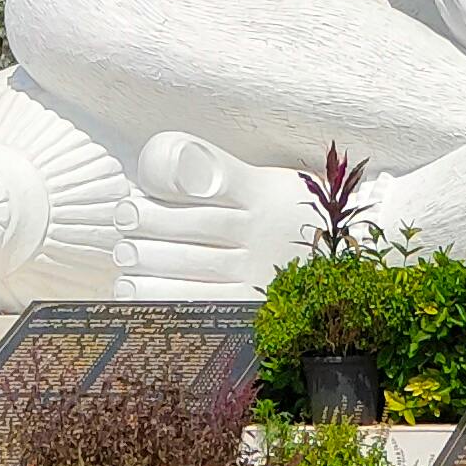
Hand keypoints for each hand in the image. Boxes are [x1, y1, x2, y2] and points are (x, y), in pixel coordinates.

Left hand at [117, 132, 322, 298]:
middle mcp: (264, 231)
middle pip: (199, 225)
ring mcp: (260, 271)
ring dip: (151, 259)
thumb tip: (161, 160)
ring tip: (127, 253)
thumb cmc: (281, 214)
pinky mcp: (253, 305)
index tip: (141, 186)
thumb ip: (215, 170)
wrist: (339, 257)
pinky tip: (135, 289)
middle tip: (125, 218)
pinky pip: (201, 302)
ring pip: (197, 264)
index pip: (213, 180)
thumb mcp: (263, 180)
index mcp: (263, 192)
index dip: (171, 180)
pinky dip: (162, 296)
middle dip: (151, 222)